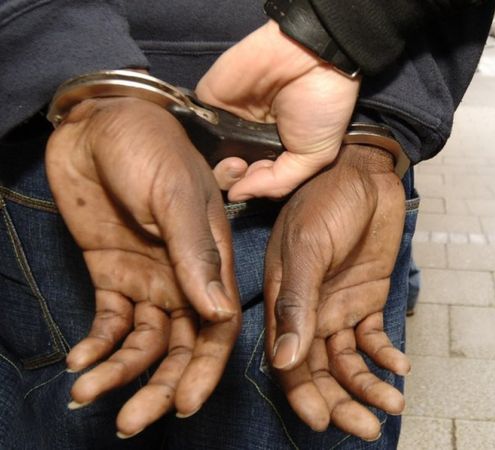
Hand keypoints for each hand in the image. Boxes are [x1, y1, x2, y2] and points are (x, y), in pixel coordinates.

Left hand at [46, 97, 241, 437]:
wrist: (97, 124)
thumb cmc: (149, 149)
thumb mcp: (175, 197)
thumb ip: (196, 254)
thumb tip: (220, 314)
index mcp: (213, 260)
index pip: (218, 327)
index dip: (205, 369)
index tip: (185, 404)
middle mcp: (185, 278)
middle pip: (180, 346)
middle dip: (160, 386)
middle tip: (133, 420)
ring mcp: (149, 279)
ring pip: (142, 342)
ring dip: (119, 372)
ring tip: (88, 394)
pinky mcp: (113, 275)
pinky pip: (109, 322)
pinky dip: (96, 345)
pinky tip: (79, 362)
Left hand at [197, 21, 360, 199]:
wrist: (309, 58)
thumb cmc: (322, 106)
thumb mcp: (314, 156)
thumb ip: (278, 182)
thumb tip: (238, 197)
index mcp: (277, 149)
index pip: (254, 179)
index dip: (254, 187)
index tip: (261, 180)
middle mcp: (250, 136)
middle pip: (228, 171)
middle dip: (233, 180)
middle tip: (245, 169)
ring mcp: (228, 118)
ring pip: (209, 155)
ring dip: (218, 166)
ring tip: (236, 160)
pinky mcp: (210, 100)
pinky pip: (197, 128)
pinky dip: (202, 140)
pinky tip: (220, 141)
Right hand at [263, 144, 409, 439]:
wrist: (367, 169)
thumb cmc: (328, 199)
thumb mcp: (308, 248)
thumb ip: (297, 304)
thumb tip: (285, 361)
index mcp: (284, 300)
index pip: (288, 361)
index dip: (304, 394)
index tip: (323, 421)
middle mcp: (309, 311)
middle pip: (321, 371)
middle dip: (342, 402)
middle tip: (367, 429)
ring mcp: (339, 307)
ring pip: (350, 362)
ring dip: (369, 386)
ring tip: (394, 403)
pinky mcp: (367, 299)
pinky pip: (374, 338)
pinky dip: (386, 356)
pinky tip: (400, 366)